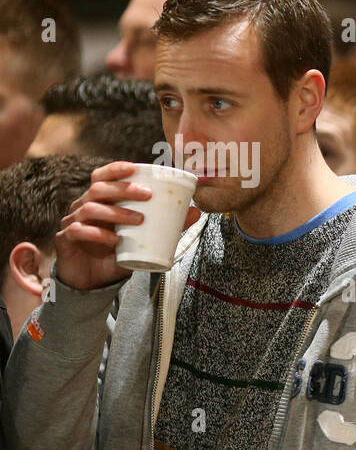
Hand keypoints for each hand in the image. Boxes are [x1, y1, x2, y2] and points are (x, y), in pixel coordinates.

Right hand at [55, 161, 200, 291]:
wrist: (93, 282)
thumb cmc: (116, 254)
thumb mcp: (143, 240)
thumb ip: (166, 226)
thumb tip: (195, 212)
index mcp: (99, 201)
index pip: (101, 177)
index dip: (115, 169)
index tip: (135, 168)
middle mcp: (82, 207)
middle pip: (98, 189)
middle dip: (124, 189)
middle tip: (147, 195)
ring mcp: (72, 222)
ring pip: (90, 208)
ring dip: (116, 213)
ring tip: (139, 220)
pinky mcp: (65, 240)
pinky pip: (78, 231)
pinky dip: (97, 234)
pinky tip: (114, 240)